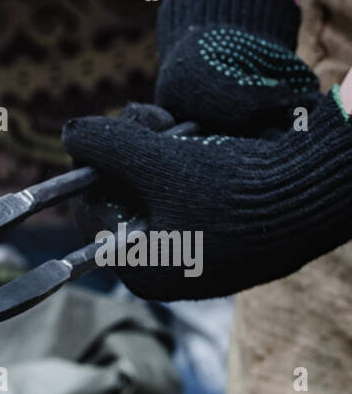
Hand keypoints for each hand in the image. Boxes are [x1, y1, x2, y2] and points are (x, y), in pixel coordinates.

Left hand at [62, 88, 351, 300]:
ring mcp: (200, 254)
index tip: (104, 140)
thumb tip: (70, 134)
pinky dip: (194, 163)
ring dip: (162, 151)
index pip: (92, 223)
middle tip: (151, 121)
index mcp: (145, 272)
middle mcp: (169, 272)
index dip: (94, 174)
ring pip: (158, 194)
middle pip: (125, 205)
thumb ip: (110, 148)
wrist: (323, 192)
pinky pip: (193, 196)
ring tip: (181, 124)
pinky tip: (209, 138)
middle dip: (132, 157)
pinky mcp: (230, 235)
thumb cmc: (238, 187)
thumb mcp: (162, 161)